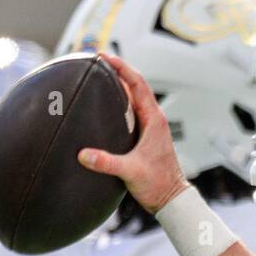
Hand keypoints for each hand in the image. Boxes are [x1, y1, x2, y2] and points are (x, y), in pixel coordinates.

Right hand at [77, 53, 188, 214]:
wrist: (171, 199)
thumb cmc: (158, 185)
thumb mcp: (130, 172)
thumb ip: (107, 163)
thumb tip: (84, 155)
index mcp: (154, 121)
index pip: (138, 84)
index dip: (122, 67)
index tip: (105, 56)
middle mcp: (154, 120)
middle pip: (136, 86)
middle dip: (118, 70)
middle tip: (98, 61)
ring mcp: (151, 128)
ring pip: (135, 98)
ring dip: (120, 85)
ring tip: (101, 76)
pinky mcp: (147, 137)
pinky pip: (133, 112)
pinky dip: (120, 102)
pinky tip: (107, 105)